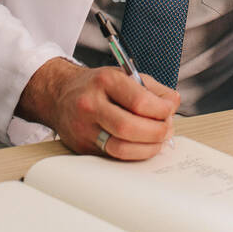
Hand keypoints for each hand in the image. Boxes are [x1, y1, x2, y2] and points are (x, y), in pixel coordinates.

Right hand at [16, 56, 179, 159]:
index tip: (168, 111)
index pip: (140, 101)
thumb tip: (172, 104)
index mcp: (105, 82)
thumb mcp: (125, 75)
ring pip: (121, 148)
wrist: (60, 94)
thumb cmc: (97, 85)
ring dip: (148, 148)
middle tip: (166, 130)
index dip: (161, 110)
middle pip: (130, 128)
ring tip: (157, 140)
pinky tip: (142, 145)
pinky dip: (134, 153)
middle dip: (157, 132)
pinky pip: (114, 156)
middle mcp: (91, 105)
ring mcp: (84, 128)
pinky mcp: (82, 147)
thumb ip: (153, 89)